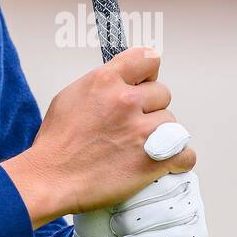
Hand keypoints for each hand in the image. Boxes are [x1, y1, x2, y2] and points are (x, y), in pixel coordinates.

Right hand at [1, 46, 196, 225]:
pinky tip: (163, 162)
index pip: (148, 58)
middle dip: (151, 108)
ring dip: (161, 135)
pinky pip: (185, 153)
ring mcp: (142, 131)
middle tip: (134, 124)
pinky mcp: (153, 160)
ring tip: (141, 146)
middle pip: (163, 94)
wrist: (51, 178)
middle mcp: (126, 101)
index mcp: (105, 80)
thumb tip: (122, 83)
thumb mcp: (71, 95)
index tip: (145, 83)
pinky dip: (177, 160)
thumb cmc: (57, 142)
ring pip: (173, 124)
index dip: (147, 73)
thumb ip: (102, 84)